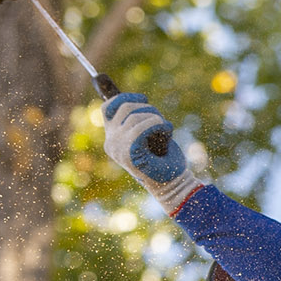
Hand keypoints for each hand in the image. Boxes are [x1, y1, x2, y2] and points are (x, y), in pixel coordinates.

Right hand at [102, 93, 204, 213]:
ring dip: (156, 118)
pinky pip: (141, 126)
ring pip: (136, 116)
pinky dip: (158, 124)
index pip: (108, 107)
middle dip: (148, 108)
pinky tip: (166, 132)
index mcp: (112, 138)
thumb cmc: (164, 159)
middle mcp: (111, 142)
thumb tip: (138, 99)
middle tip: (161, 122)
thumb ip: (139, 120)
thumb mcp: (149, 135)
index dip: (125, 97)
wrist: (172, 183)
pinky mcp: (129, 153)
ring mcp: (118, 148)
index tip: (144, 98)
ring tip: (165, 130)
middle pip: (125, 107)